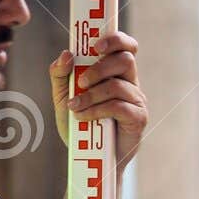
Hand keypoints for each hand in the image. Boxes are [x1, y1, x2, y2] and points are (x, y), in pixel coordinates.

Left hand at [48, 31, 146, 174]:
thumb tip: (67, 54)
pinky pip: (118, 107)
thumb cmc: (79, 125)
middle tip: (80, 82)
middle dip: (99, 68)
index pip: (125, 46)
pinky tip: (83, 118)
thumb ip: (60, 74)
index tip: (94, 46)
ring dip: (91, 95)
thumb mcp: (62, 96)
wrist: (87, 159)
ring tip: (75, 108)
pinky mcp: (138, 119)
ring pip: (117, 85)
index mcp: (115, 72)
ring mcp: (137, 101)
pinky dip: (96, 110)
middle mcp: (130, 83)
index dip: (115, 39)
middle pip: (125, 59)